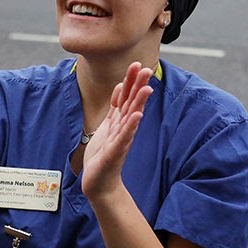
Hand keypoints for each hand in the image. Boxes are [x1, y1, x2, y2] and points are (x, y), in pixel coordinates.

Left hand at [80, 63, 154, 199]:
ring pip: (131, 118)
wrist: (100, 183)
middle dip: (139, 87)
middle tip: (147, 70)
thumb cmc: (103, 154)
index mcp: (119, 121)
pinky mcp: (115, 152)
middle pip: (132, 104)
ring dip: (139, 103)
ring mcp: (121, 140)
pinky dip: (130, 126)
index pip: (126, 97)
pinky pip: (124, 137)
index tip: (137, 64)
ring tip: (146, 89)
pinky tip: (136, 116)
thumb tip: (121, 85)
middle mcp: (124, 128)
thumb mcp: (107, 125)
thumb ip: (116, 107)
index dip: (131, 81)